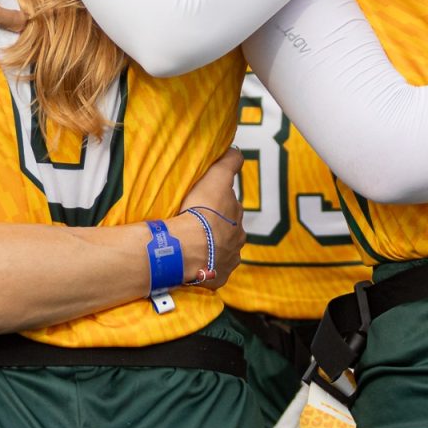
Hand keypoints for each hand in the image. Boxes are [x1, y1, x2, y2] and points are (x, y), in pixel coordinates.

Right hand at [169, 148, 246, 289]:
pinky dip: (205, 267)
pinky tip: (193, 263)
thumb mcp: (216, 177)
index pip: (232, 209)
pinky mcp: (217, 277)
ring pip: (222, 252)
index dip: (221, 206)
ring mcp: (228, 260)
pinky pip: (212, 271)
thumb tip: (237, 151)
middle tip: (198, 227)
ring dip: (212, 249)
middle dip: (218, 230)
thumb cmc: (202, 211)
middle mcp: (237, 239)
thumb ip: (229, 162)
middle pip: (229, 232)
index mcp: (237, 217)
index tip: (209, 206)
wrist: (190, 246)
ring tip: (194, 246)